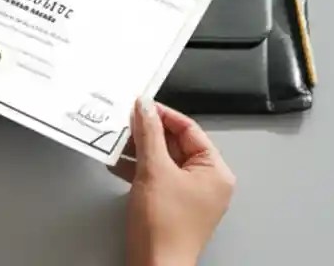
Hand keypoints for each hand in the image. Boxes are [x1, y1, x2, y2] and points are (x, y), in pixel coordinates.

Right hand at [109, 100, 235, 265]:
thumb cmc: (163, 228)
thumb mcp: (154, 170)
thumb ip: (149, 134)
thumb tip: (145, 107)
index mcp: (215, 170)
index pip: (190, 129)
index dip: (163, 115)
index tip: (141, 105)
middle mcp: (208, 182)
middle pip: (176, 144)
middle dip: (148, 133)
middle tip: (125, 121)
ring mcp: (190, 195)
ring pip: (164, 161)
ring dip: (140, 151)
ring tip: (117, 140)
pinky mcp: (172, 206)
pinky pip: (157, 178)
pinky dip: (139, 170)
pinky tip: (118, 164)